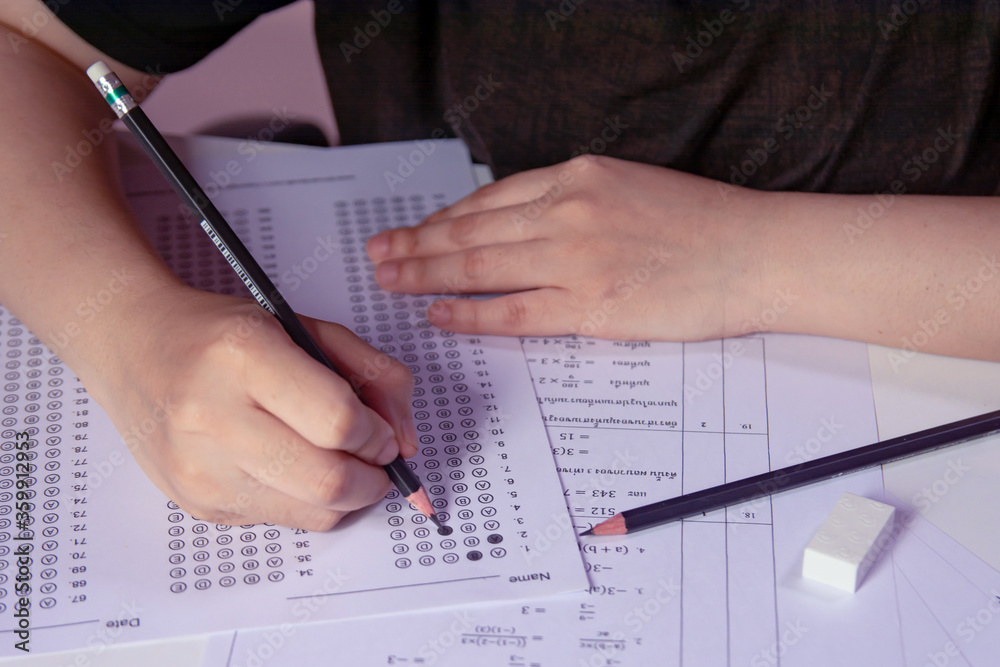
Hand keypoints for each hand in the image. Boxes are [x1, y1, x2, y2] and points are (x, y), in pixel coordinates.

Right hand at [93, 286, 415, 529]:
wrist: (135, 348)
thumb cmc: (223, 335)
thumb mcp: (305, 327)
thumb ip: (373, 373)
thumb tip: (407, 441)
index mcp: (244, 356)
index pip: (338, 421)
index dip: (378, 434)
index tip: (383, 431)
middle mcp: (212, 415)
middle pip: (329, 481)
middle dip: (374, 478)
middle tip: (376, 459)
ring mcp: (200, 468)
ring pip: (311, 513)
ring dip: (348, 496)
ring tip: (342, 463)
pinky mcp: (198, 503)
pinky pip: (282, 520)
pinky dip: (307, 502)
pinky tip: (295, 468)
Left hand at [366, 155, 768, 340]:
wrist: (758, 252)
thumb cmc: (703, 223)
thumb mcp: (631, 185)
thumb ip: (575, 201)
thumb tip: (524, 225)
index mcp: (579, 176)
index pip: (490, 199)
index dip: (444, 219)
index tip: (416, 229)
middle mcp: (569, 211)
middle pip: (472, 230)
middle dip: (416, 243)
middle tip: (378, 253)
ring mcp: (576, 260)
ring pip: (479, 267)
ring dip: (426, 274)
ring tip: (390, 280)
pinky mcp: (592, 308)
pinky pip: (513, 313)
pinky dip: (469, 314)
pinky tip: (438, 313)